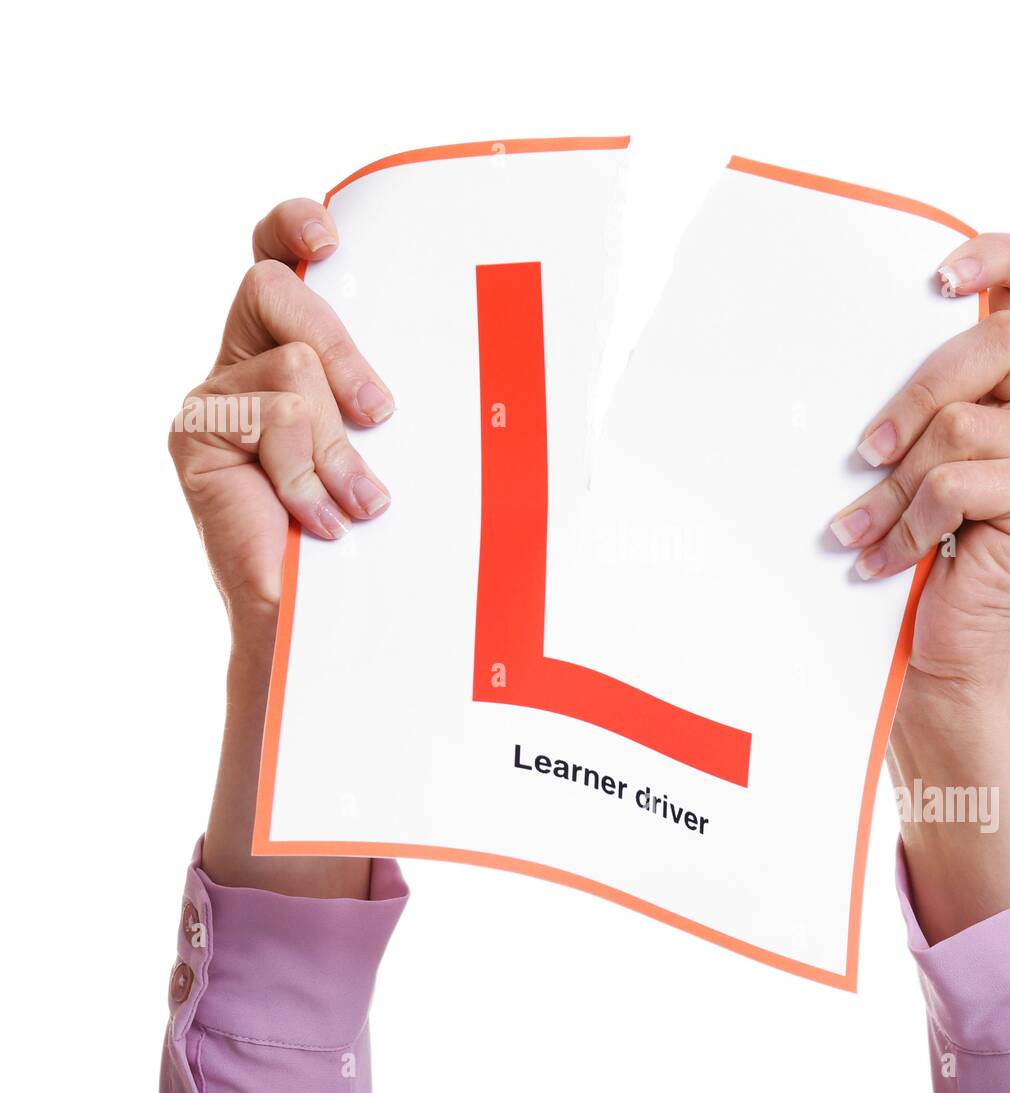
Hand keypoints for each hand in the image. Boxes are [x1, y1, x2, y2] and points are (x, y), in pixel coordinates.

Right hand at [169, 198, 395, 636]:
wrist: (318, 613)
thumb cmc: (368, 528)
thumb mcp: (394, 446)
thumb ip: (388, 393)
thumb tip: (478, 351)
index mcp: (292, 346)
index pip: (277, 256)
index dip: (293, 226)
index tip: (332, 238)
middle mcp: (245, 358)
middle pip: (275, 288)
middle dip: (340, 347)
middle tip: (380, 413)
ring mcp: (215, 395)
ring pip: (291, 367)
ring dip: (337, 444)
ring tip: (356, 502)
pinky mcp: (195, 434)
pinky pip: (269, 416)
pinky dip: (307, 473)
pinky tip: (319, 518)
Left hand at [829, 234, 1009, 691]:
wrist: (934, 644)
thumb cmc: (905, 546)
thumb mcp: (894, 458)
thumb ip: (899, 403)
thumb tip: (828, 358)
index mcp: (1004, 377)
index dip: (1000, 256)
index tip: (939, 276)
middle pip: (994, 340)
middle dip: (912, 398)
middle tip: (863, 454)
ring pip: (959, 424)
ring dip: (891, 487)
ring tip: (857, 530)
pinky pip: (957, 482)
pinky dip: (910, 523)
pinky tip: (886, 557)